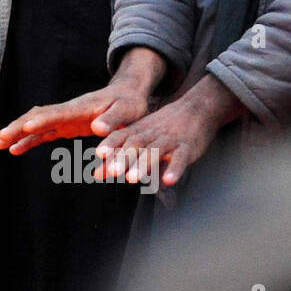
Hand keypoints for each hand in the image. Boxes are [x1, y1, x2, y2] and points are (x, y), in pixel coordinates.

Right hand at [0, 79, 150, 154]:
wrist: (127, 96)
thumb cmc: (129, 104)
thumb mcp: (127, 111)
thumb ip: (113, 120)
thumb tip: (97, 129)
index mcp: (81, 108)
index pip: (57, 113)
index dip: (42, 120)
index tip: (26, 127)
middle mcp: (67, 111)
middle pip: (38, 117)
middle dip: (19, 127)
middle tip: (1, 138)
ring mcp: (64, 118)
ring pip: (36, 124)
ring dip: (17, 133)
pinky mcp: (65, 126)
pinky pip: (43, 133)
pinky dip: (28, 141)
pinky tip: (16, 149)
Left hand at [94, 74, 242, 187]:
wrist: (194, 109)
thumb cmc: (160, 128)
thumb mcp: (138, 137)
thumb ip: (118, 156)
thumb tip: (96, 174)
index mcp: (137, 131)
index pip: (121, 137)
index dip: (110, 145)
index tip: (98, 155)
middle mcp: (151, 135)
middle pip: (136, 145)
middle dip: (124, 158)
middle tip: (113, 172)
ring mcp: (169, 141)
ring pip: (155, 152)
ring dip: (143, 165)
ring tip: (132, 179)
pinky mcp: (187, 148)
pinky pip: (180, 159)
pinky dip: (175, 169)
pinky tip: (168, 181)